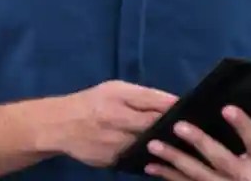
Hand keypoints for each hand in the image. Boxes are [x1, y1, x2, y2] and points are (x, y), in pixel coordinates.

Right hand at [44, 80, 177, 167]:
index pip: (154, 101)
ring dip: (162, 144)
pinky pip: (136, 158)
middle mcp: (115, 118)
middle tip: (187, 129)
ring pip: (147, 145)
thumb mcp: (115, 89)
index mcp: (118, 96)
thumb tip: (173, 104)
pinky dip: (148, 156)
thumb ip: (143, 96)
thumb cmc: (92, 102)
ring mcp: (113, 142)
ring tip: (176, 142)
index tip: (192, 110)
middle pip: (153, 125)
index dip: (175, 107)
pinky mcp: (111, 160)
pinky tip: (157, 154)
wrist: (59, 125)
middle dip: (171, 128)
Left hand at [145, 103, 250, 180]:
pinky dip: (168, 176)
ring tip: (153, 146)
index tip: (227, 107)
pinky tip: (150, 166)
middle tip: (179, 126)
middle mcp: (246, 179)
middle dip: (199, 143)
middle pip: (221, 160)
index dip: (244, 126)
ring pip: (197, 176)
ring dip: (174, 161)